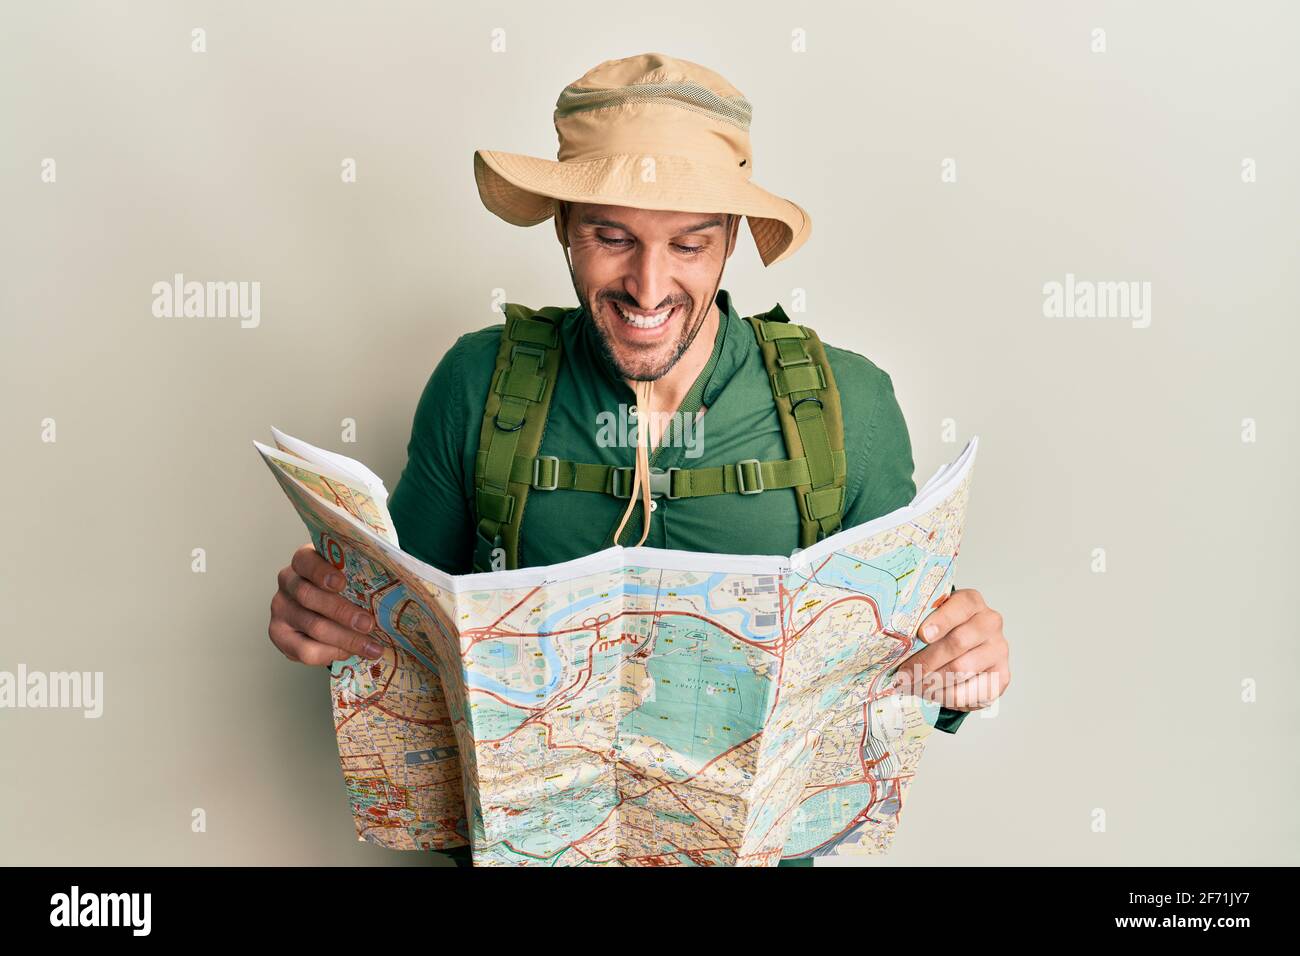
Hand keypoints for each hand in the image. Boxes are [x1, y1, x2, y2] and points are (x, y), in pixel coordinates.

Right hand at [268, 543, 383, 665]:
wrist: (328, 608)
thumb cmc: (345, 586)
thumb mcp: (351, 572)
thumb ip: (362, 572)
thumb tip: (399, 577)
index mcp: (303, 560)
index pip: (305, 561)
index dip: (321, 571)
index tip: (341, 583)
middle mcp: (287, 582)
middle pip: (309, 597)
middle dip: (342, 612)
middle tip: (369, 624)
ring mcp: (280, 609)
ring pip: (312, 626)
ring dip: (345, 639)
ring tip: (371, 646)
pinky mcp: (279, 635)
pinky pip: (304, 650)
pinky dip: (330, 653)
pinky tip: (349, 653)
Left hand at [891, 588, 1008, 710]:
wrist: (964, 651)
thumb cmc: (940, 633)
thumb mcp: (930, 621)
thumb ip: (919, 626)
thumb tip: (895, 645)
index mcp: (971, 602)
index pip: (960, 607)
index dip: (941, 621)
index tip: (922, 635)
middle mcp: (990, 622)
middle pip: (958, 642)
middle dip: (926, 661)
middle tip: (904, 675)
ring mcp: (999, 649)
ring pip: (962, 669)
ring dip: (933, 682)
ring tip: (913, 687)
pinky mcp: (1002, 676)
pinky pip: (973, 691)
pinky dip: (947, 696)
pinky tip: (933, 694)